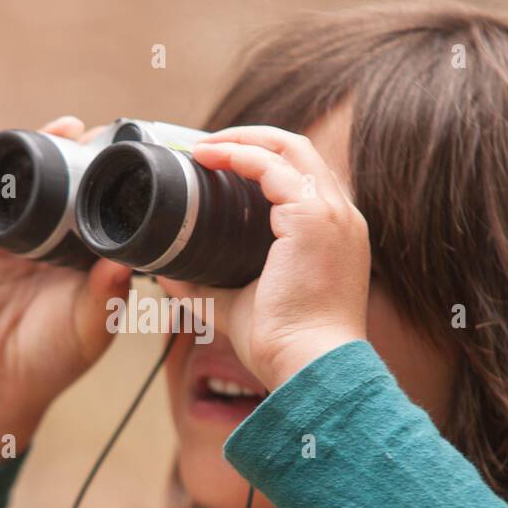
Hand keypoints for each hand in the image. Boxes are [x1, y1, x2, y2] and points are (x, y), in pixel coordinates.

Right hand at [0, 116, 132, 481]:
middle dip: (80, 151)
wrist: (1, 376)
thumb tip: (124, 265)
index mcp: (90, 251)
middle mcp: (56, 235)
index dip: (114, 178)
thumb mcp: (91, 328)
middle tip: (92, 132)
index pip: (103, 203)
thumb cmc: (54, 353)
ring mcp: (17, 233)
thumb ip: (107, 298)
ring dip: (37, 148)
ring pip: (27, 182)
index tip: (131, 154)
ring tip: (58, 127)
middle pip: (68, 181)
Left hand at [158, 126, 370, 390]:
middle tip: (205, 146)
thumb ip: (206, 285)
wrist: (311, 368)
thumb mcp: (239, 305)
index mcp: (333, 235)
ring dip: (243, 139)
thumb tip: (167, 273)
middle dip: (252, 139)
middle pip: (300, 151)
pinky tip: (208, 158)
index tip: (220, 164)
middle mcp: (340, 217)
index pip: (303, 177)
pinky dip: (238, 155)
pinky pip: (272, 168)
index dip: (262, 161)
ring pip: (290, 148)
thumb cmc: (284, 346)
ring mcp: (331, 214)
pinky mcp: (313, 218)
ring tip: (202, 146)